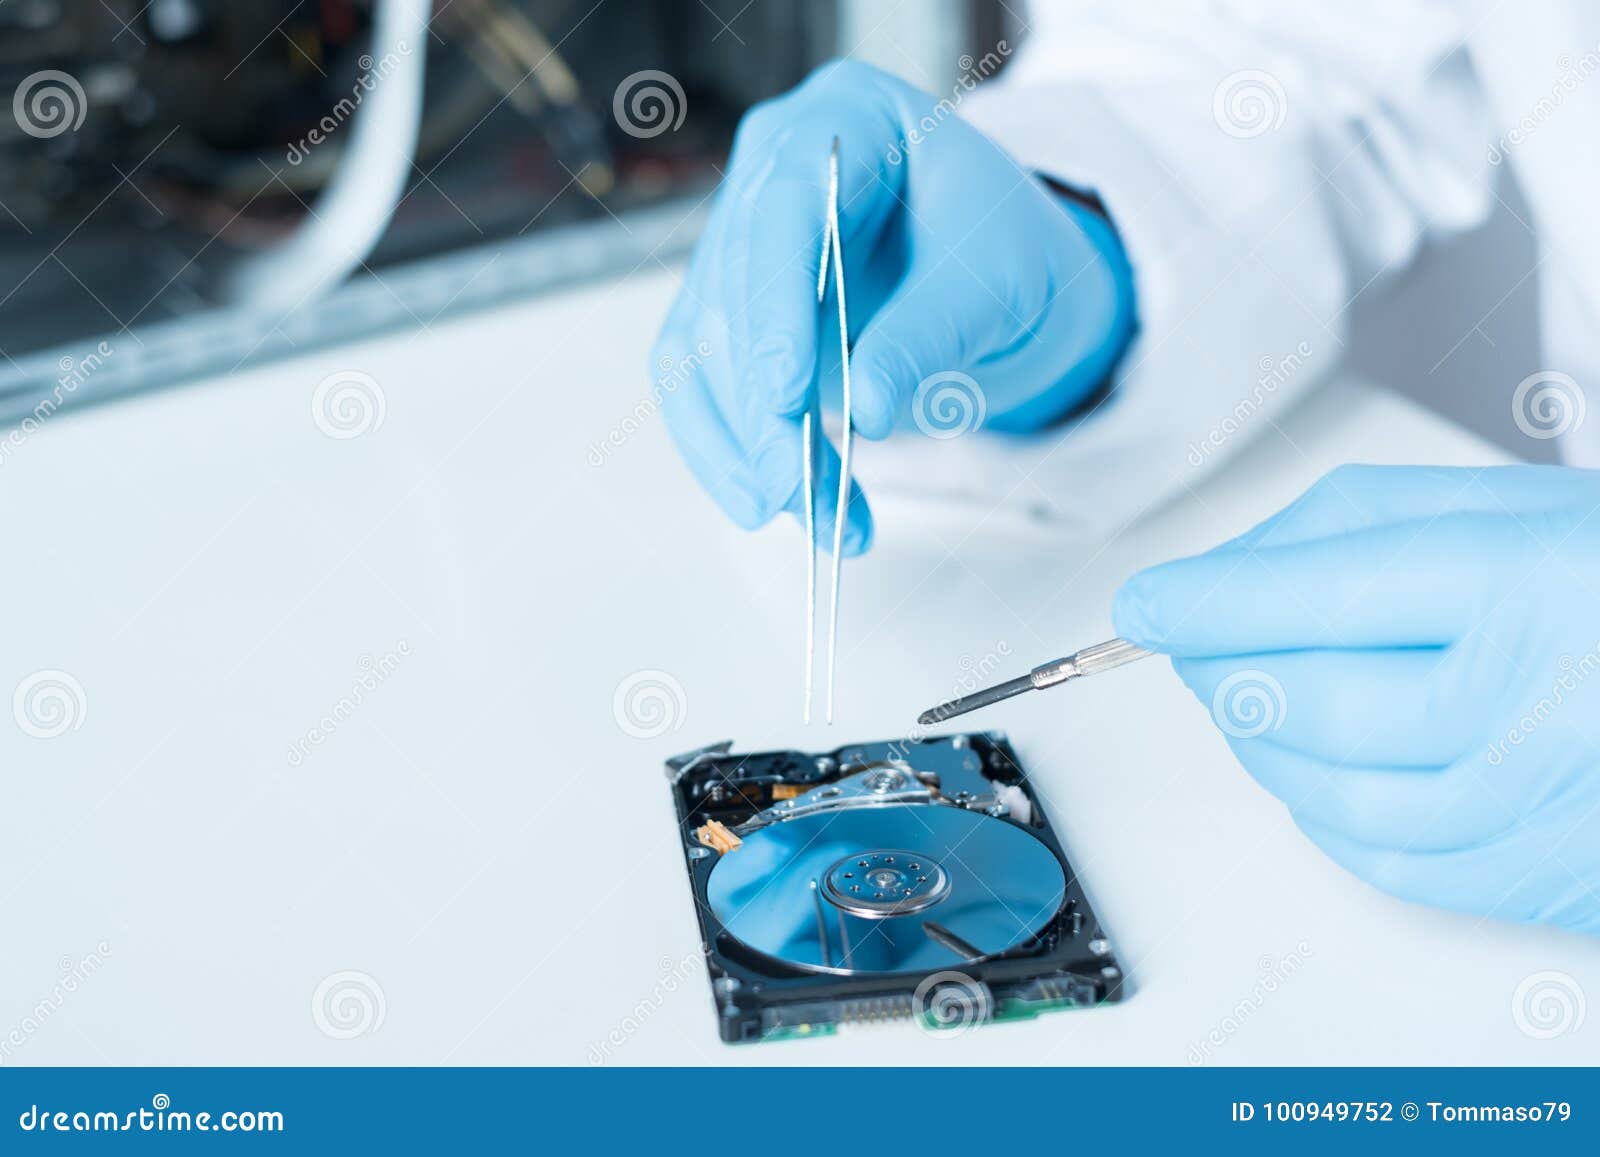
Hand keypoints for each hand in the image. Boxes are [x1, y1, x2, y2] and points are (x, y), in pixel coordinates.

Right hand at [653, 60, 1135, 553]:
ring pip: (703, 351)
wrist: (991, 276)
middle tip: (799, 492)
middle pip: (735, 290)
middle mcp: (770, 171)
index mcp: (844, 119)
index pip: (785, 206)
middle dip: (762, 407)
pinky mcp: (724, 312)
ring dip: (746, 447)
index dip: (777, 304)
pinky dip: (726, 452)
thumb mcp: (996, 283)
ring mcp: (737, 242)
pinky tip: (766, 504)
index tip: (787, 394)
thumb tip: (863, 408)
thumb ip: (931, 333)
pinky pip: (698, 386)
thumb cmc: (1000, 251)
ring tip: (812, 518)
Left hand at [1112, 464, 1599, 936]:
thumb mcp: (1503, 507)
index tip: (1146, 604)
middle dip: (1223, 665)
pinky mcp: (1549, 879)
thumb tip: (1213, 580)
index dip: (1210, 601)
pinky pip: (1382, 861)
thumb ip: (1348, 527)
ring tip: (1253, 692)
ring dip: (1259, 740)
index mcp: (1534, 582)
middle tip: (1196, 637)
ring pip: (1328, 791)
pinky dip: (1319, 811)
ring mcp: (1546, 806)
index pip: (1321, 596)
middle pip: (1308, 700)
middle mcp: (1542, 704)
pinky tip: (1318, 764)